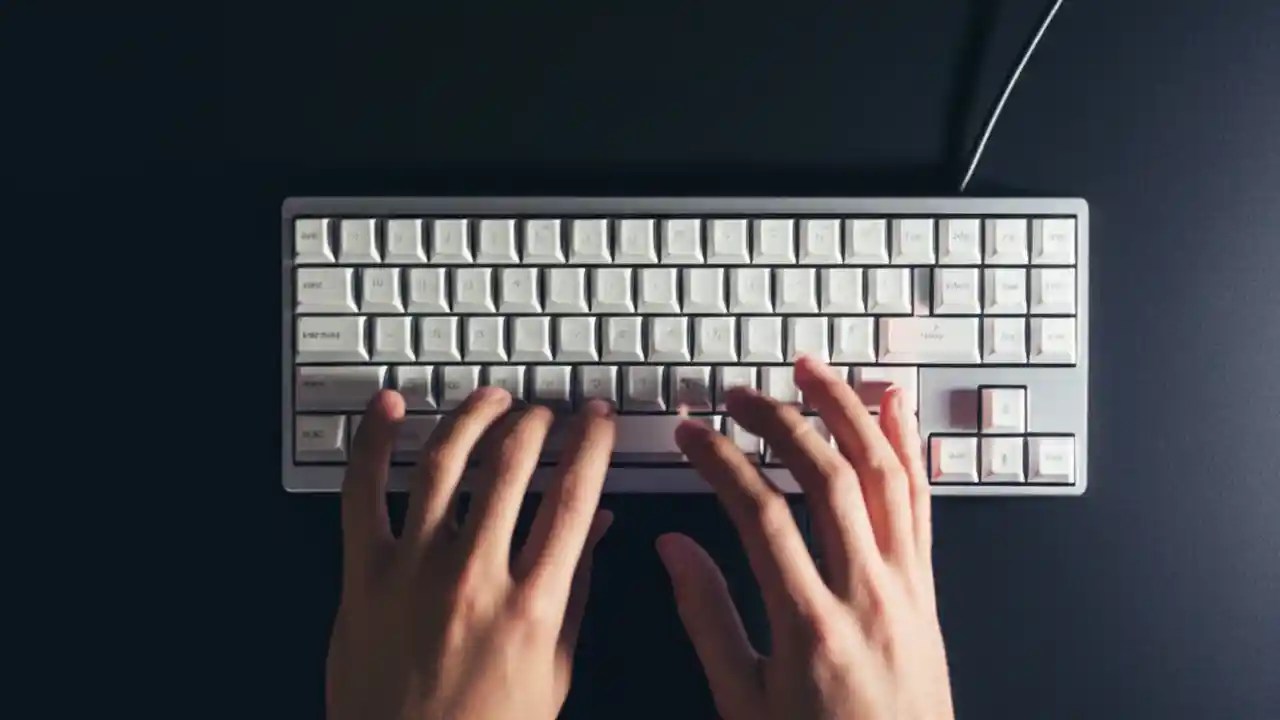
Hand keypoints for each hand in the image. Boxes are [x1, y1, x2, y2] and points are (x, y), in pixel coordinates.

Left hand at [325, 388, 616, 719]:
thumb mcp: (553, 670)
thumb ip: (578, 591)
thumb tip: (597, 524)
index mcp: (531, 605)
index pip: (573, 497)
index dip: (590, 443)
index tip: (595, 418)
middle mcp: (473, 577)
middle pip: (512, 465)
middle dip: (536, 422)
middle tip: (545, 411)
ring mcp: (412, 571)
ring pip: (444, 462)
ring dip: (472, 416)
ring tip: (492, 400)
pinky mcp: (362, 574)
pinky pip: (361, 491)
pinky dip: (373, 441)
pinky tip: (391, 408)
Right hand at [659, 356, 952, 719]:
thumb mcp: (744, 704)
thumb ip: (708, 619)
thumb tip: (673, 549)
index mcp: (811, 627)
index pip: (760, 514)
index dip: (720, 460)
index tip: (690, 432)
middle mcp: (868, 595)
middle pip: (828, 478)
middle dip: (780, 420)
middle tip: (740, 393)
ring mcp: (907, 587)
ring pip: (885, 475)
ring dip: (848, 411)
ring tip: (813, 370)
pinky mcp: (927, 589)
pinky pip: (923, 501)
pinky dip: (908, 446)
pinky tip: (894, 406)